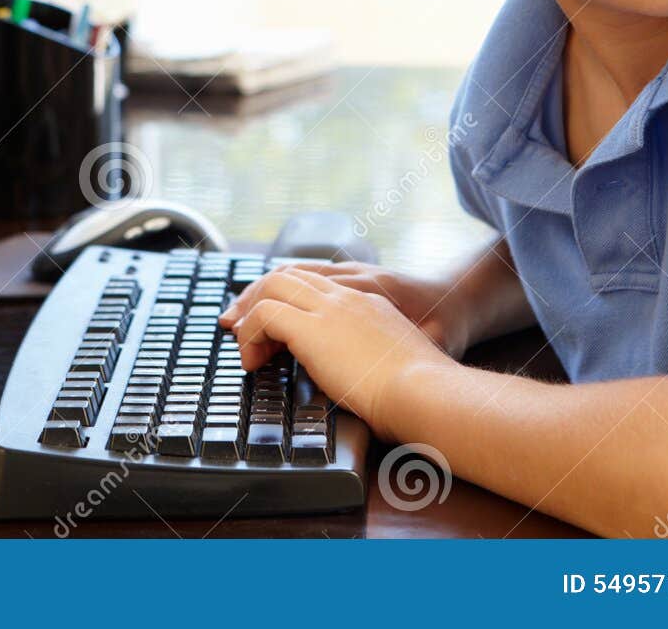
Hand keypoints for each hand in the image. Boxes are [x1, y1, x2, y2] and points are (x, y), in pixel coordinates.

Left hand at [217, 266, 452, 440]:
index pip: (317, 284)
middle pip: (289, 275)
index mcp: (370, 304)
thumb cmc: (422, 392)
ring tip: (244, 347)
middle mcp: (349, 298)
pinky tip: (252, 362)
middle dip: (258, 297)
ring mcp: (331, 309)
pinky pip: (265, 314)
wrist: (427, 391)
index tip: (270, 325)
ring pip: (273, 285)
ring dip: (251, 314)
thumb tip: (370, 385)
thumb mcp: (400, 366)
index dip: (287, 298)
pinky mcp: (312, 327)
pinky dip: (250, 334)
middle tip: (240, 329)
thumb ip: (379, 361)